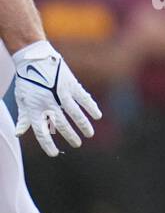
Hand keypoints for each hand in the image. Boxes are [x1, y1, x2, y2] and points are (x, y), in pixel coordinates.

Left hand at [12, 40, 102, 155]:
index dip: (47, 145)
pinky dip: (91, 108)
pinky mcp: (71, 85)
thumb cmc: (28, 81)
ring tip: (89, 134)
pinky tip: (97, 116)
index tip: (54, 154)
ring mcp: (60, 94)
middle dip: (70, 136)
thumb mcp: (22, 100)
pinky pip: (83, 99)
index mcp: (34, 108)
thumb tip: (19, 134)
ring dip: (83, 125)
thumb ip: (24, 118)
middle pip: (61, 125)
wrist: (34, 58)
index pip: (41, 132)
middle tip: (77, 144)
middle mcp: (48, 103)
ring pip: (75, 114)